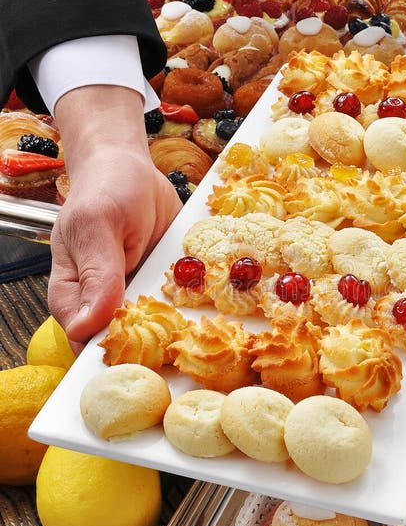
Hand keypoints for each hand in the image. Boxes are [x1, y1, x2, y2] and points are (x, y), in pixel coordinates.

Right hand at [48, 85, 180, 346]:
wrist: (129, 168)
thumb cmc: (105, 191)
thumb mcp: (98, 226)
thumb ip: (96, 277)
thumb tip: (85, 328)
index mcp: (74, 292)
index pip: (86, 338)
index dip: (111, 351)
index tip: (143, 357)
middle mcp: (104, 300)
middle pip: (125, 341)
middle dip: (154, 345)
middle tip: (182, 340)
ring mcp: (137, 295)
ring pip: (158, 328)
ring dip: (181, 327)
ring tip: (203, 322)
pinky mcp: (163, 286)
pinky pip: (181, 305)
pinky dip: (197, 304)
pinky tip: (211, 301)